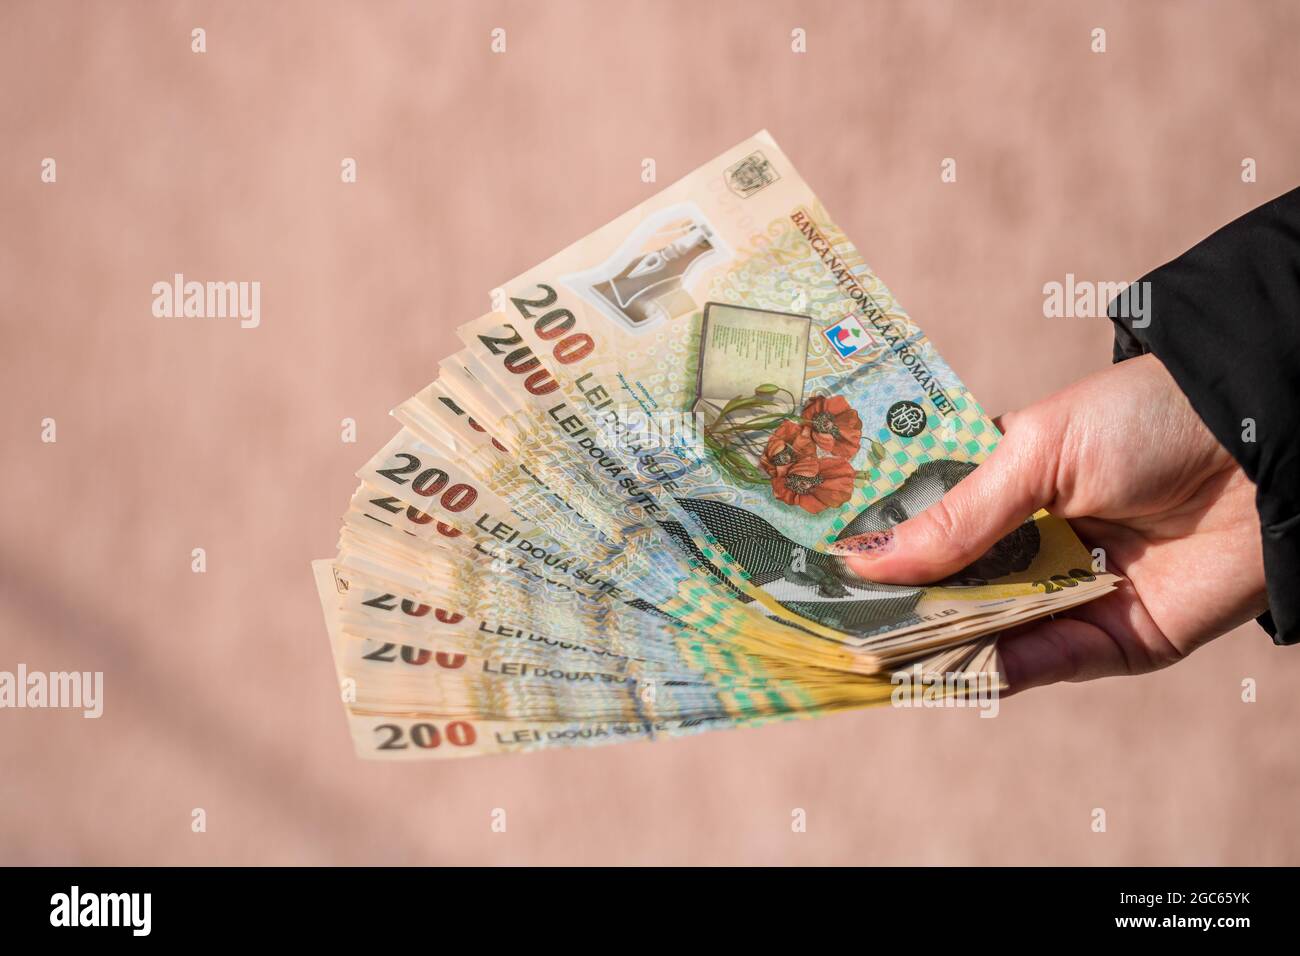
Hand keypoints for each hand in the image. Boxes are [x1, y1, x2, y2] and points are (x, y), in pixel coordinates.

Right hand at [839, 354, 1268, 692]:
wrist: (1267, 446)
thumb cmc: (1143, 419)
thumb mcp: (1034, 454)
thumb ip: (956, 518)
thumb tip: (865, 562)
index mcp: (1005, 489)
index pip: (927, 528)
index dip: (878, 550)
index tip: (818, 567)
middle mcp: (1032, 548)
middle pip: (950, 590)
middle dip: (896, 608)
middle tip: (827, 626)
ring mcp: (1070, 596)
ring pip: (989, 633)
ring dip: (935, 646)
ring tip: (870, 656)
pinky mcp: (1114, 640)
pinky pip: (1047, 662)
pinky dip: (1000, 669)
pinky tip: (951, 667)